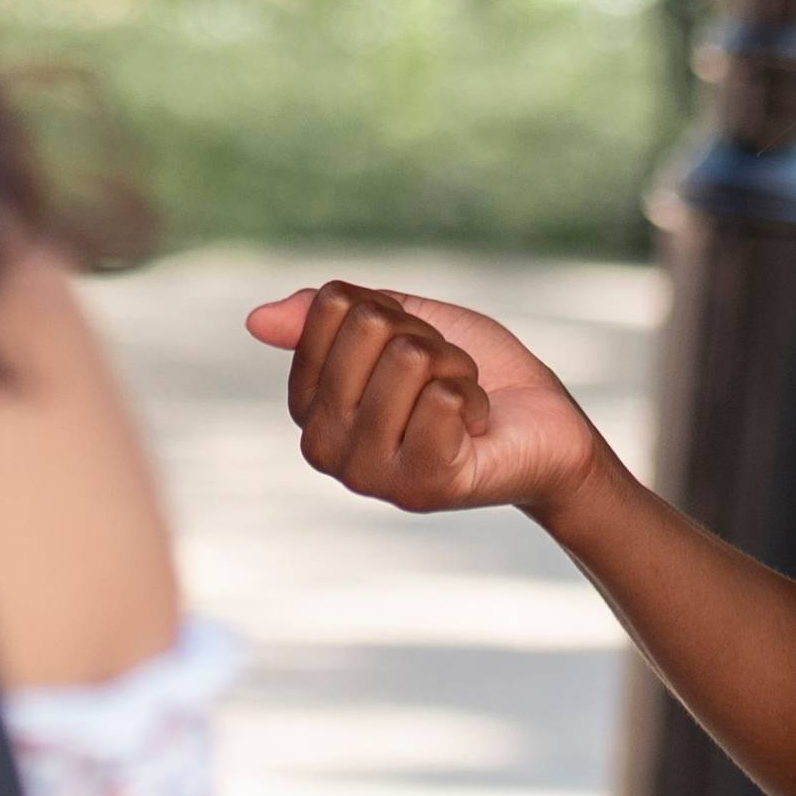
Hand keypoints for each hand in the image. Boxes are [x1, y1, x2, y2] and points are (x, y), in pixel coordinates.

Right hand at [249, 282, 609, 525]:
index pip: (333, 308)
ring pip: (409, 359)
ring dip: (454, 368)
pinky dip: (474, 397)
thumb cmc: (469, 372)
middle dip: (424, 338)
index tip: (413, 345)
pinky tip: (476, 428)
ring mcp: (369, 474)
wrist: (541, 424)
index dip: (390, 312)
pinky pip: (443, 397)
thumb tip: (254, 320)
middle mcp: (325, 448)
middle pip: (369, 328)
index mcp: (310, 406)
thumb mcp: (400, 325)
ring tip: (461, 403)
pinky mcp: (421, 487)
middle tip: (442, 377)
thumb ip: (329, 317)